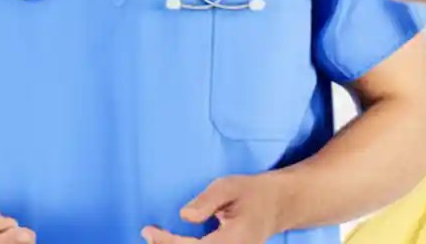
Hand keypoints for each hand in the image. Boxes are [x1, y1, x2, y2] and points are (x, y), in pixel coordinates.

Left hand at [141, 174, 285, 242]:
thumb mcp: (229, 187)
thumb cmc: (252, 193)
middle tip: (149, 235)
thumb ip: (207, 201)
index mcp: (234, 240)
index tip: (148, 230)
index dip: (167, 242)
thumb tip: (184, 216)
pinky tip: (171, 241)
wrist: (278, 205)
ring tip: (156, 238)